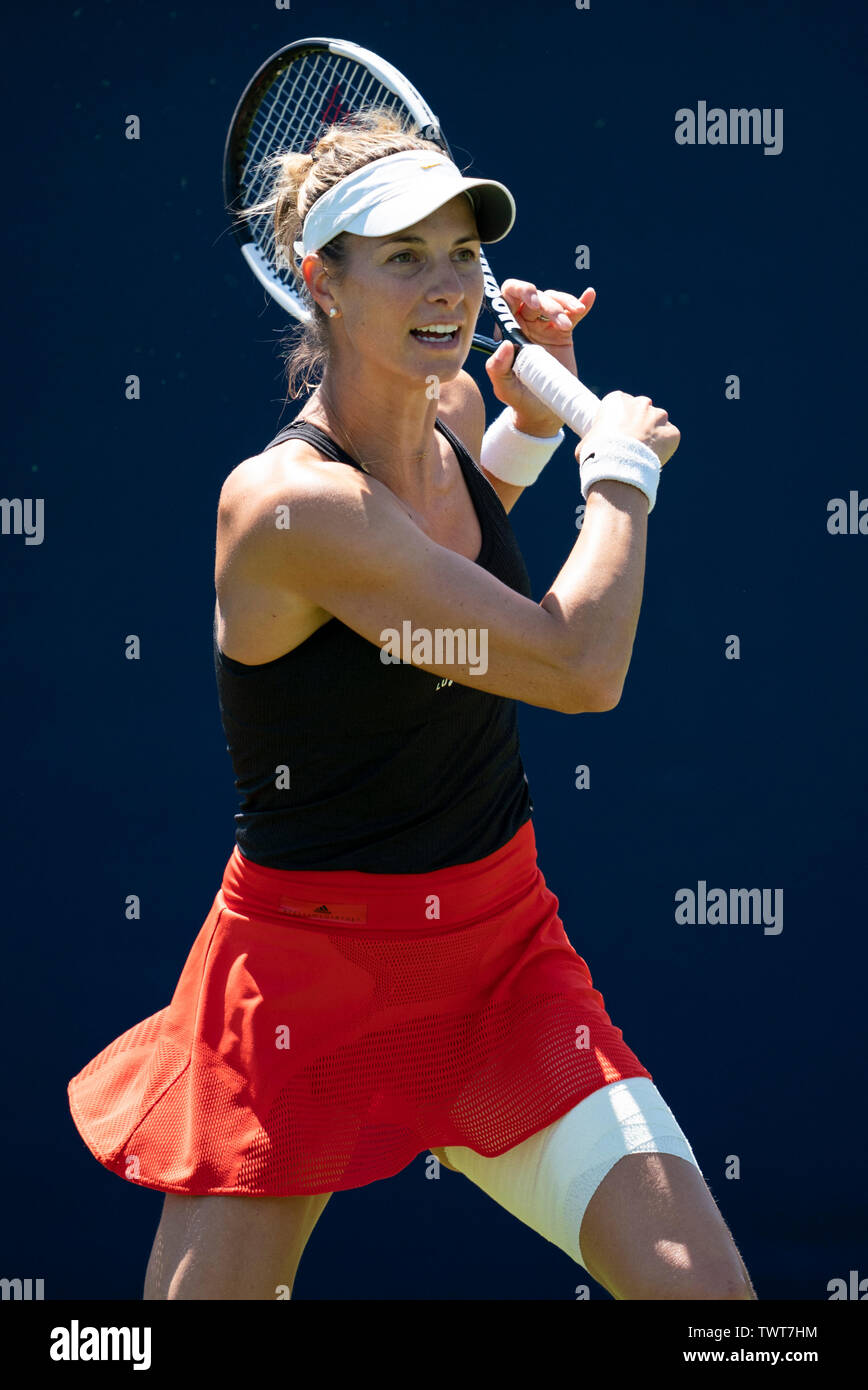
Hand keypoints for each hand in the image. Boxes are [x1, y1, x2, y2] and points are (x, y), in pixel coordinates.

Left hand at [484, 280, 594, 435]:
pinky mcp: (564, 333)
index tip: (533, 303)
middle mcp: (526, 323)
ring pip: (554, 301)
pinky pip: (573, 314)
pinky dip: (582, 303)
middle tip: (557, 317)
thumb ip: (497, 368)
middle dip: (547, 302)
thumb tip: (505, 344)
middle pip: (535, 297)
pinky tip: (589, 296)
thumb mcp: (504, 387)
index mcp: (508, 329)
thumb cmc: (519, 399)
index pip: (509, 297)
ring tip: (571, 320)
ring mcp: (545, 326)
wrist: (544, 413)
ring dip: (564, 305)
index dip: (520, 291)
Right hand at [577, 391, 680, 467]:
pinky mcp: (671, 432)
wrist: (618, 466)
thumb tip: (586, 450)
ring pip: (658, 423)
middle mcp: (640, 403)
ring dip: (653, 434)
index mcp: (617, 400)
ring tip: (642, 453)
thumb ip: (591, 439)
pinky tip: (653, 458)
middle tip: (631, 444)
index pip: (621, 404)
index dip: (620, 420)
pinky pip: (670, 437)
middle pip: (642, 411)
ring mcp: (658, 416)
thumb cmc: (597, 454)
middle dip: (639, 424)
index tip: (617, 434)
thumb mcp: (585, 444)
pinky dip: (664, 447)